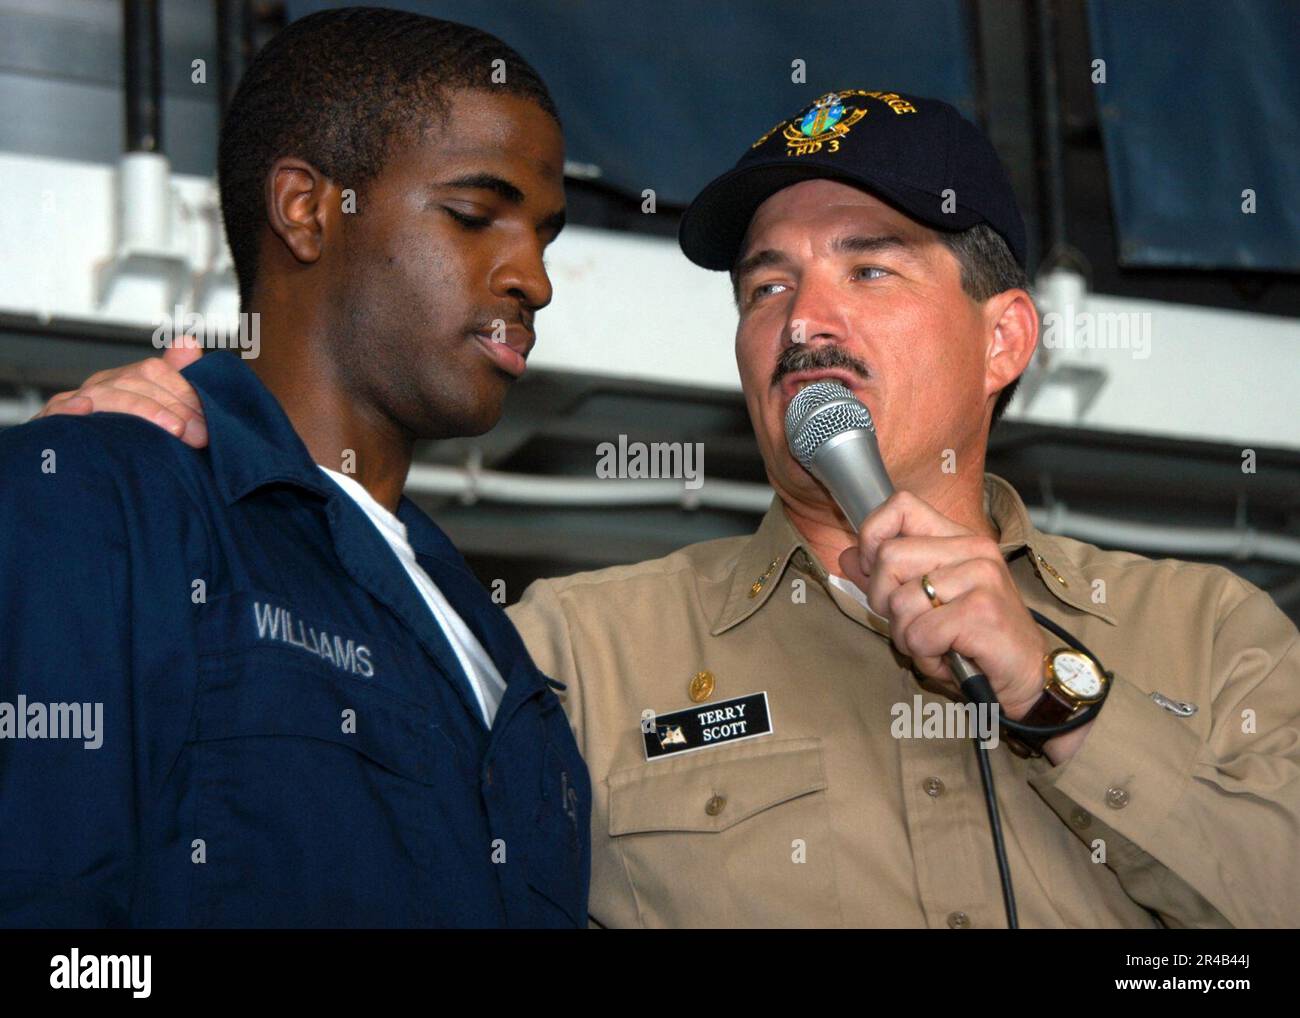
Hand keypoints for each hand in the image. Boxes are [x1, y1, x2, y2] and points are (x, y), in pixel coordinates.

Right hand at [32, 339, 207, 447]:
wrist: (85, 477)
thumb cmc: (127, 443)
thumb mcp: (159, 414)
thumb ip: (174, 380)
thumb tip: (187, 342)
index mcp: (123, 382)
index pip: (153, 371)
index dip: (184, 393)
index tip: (208, 421)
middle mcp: (99, 387)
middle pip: (133, 381)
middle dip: (174, 407)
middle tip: (201, 435)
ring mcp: (73, 403)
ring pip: (106, 394)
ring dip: (144, 410)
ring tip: (175, 429)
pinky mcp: (52, 422)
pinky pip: (57, 410)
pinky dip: (69, 408)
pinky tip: (85, 409)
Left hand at [837, 490, 1050, 720]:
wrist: (1030, 677)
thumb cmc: (977, 639)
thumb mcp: (928, 602)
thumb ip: (887, 577)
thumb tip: (847, 556)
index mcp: (958, 539)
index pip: (900, 506)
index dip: (873, 537)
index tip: (876, 572)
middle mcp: (972, 549)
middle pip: (888, 556)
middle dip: (883, 601)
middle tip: (912, 624)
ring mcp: (980, 577)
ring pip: (900, 600)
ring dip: (907, 636)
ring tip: (936, 644)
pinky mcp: (982, 611)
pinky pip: (919, 633)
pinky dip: (925, 656)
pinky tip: (950, 658)